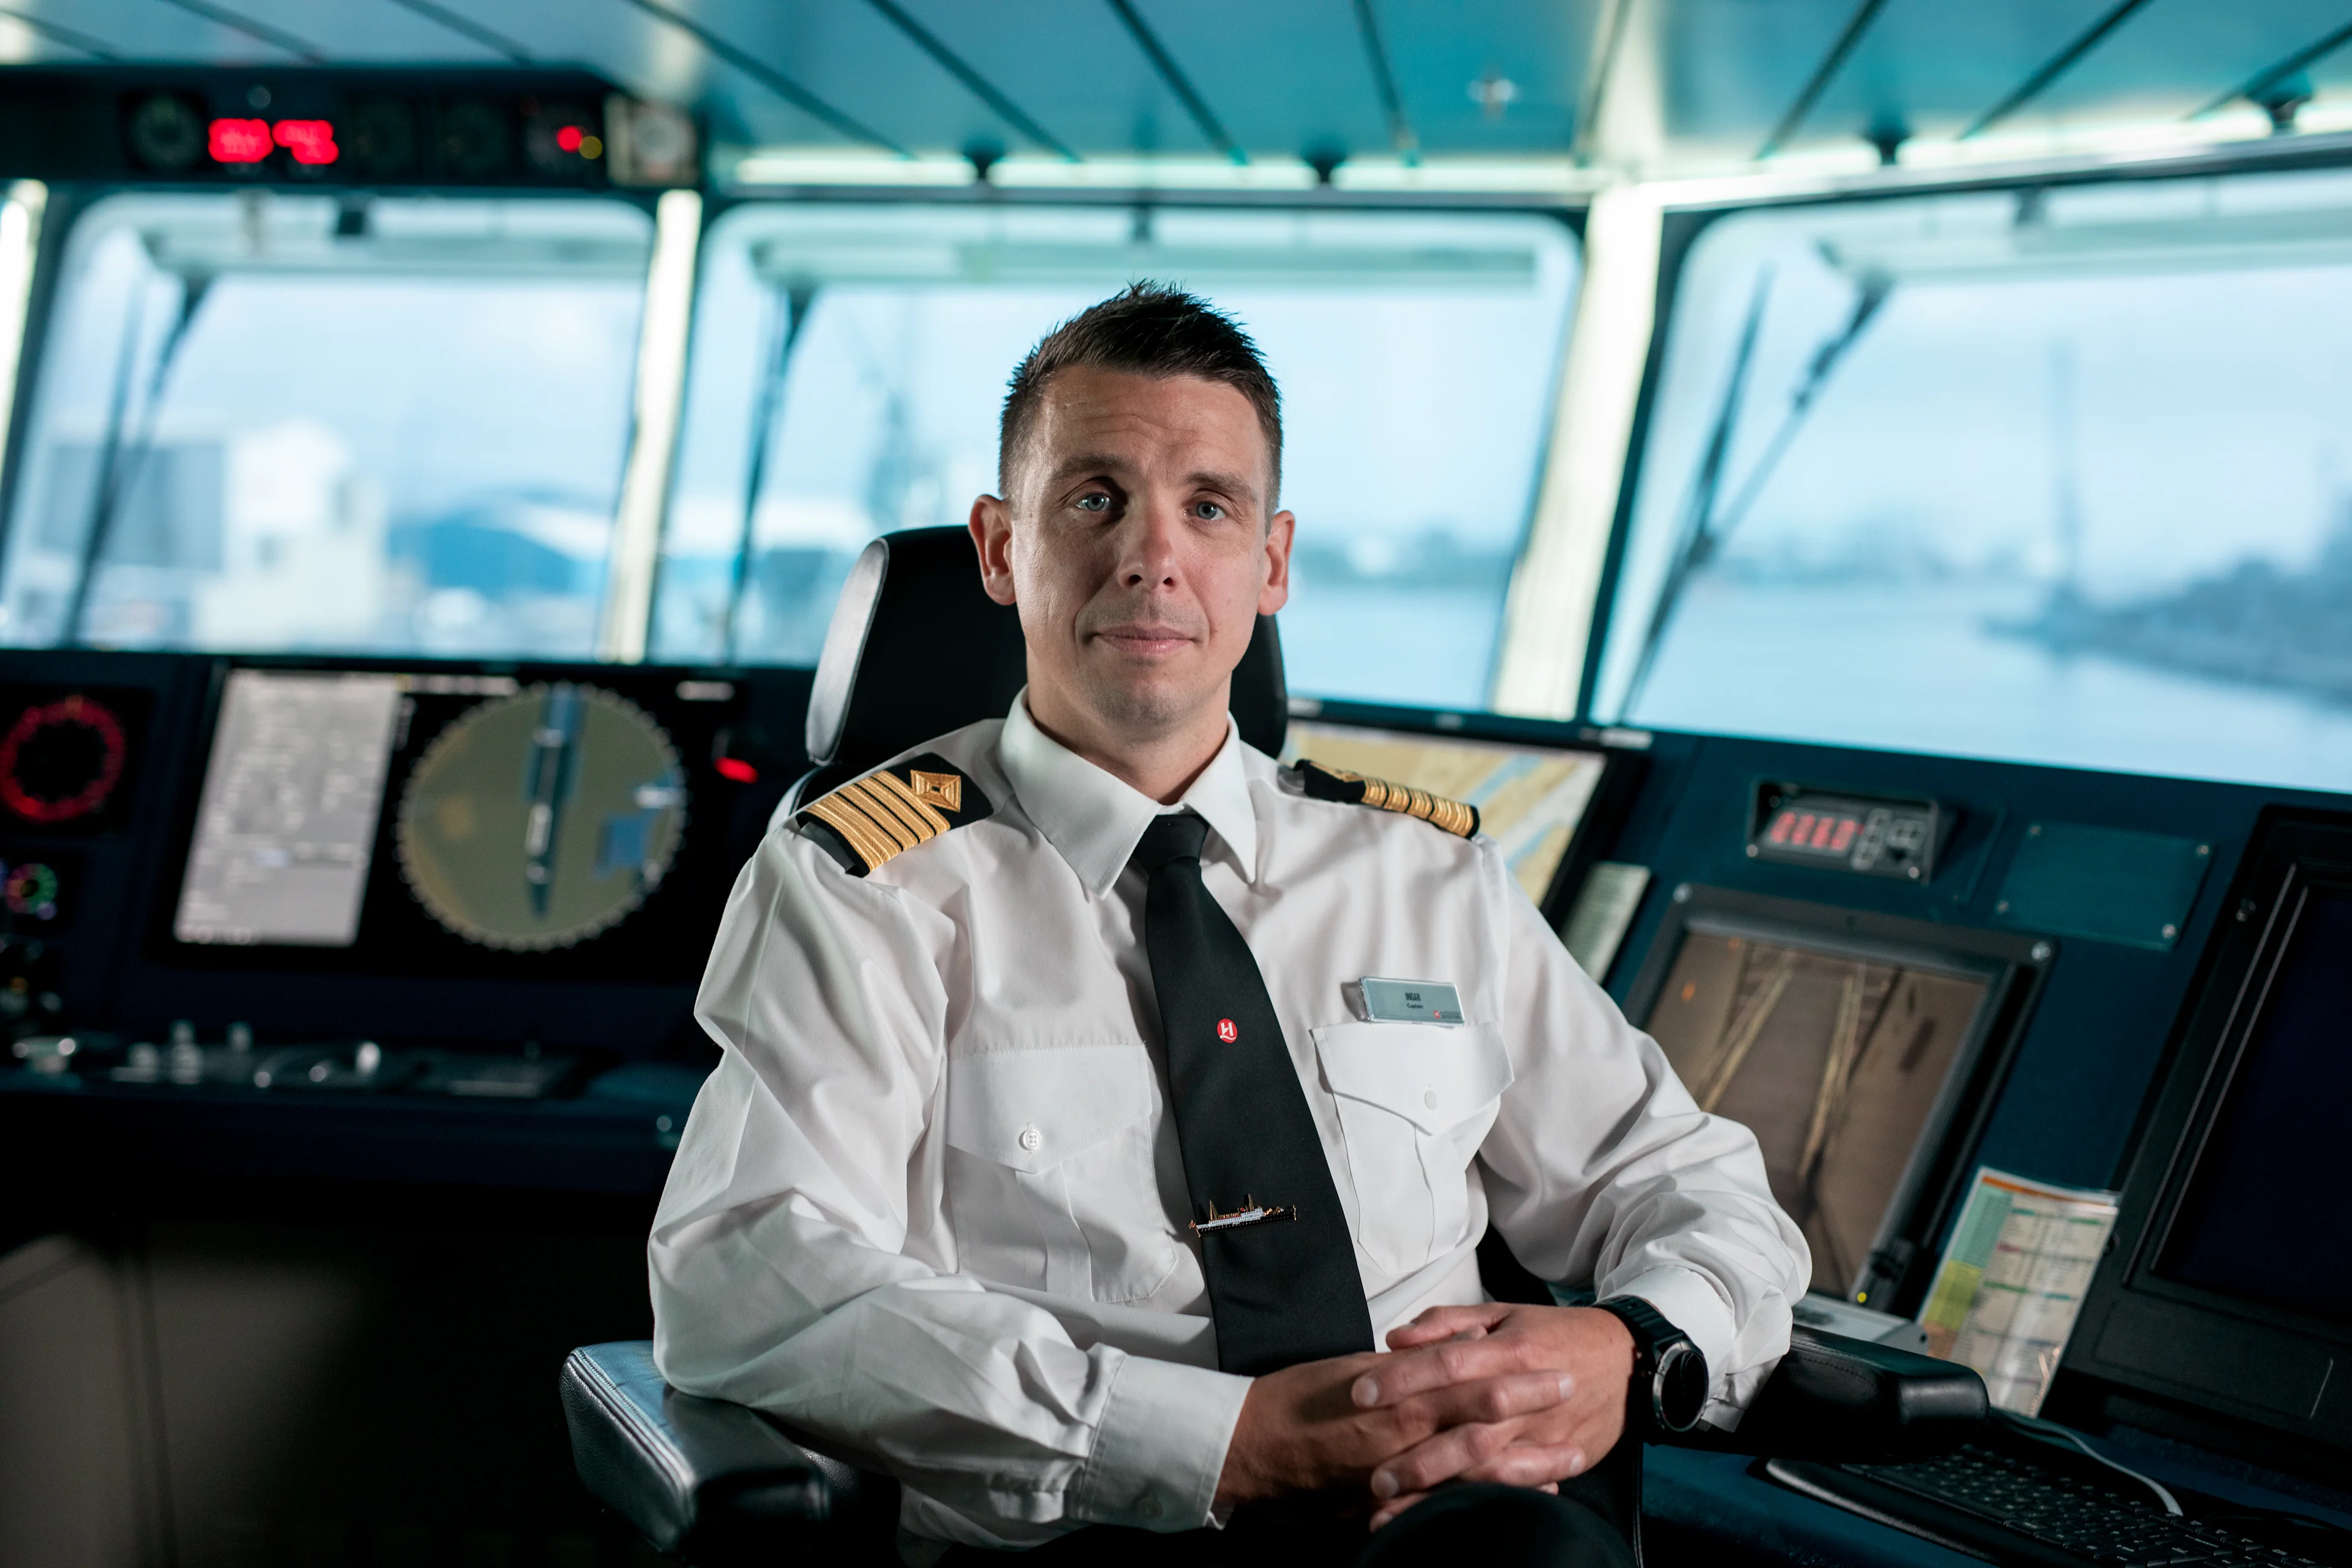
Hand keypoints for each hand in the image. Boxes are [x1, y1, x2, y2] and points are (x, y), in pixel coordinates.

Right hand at [1213, 1347, 1581, 1512]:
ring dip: (1528, 1463)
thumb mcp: (1353, 1367)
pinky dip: (1489, 1499)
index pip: (1472, 1377)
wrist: (1251, 1442)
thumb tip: (1438, 1357)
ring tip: (1570, 1457)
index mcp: (1400, 1391)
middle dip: (1535, 1410)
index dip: (1519, 1374)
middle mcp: (1406, 1431)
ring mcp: (1401, 1471)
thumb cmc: (1298, 1398)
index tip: (1556, 1365)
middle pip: (1486, 1421)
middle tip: (1576, 1399)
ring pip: (1478, 1468)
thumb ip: (1402, 1368)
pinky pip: (1450, 1503)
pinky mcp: (1390, 1500)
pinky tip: (1520, 1499)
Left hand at [1352, 1303, 1635, 1527]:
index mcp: (1511, 1349)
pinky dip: (1483, 1503)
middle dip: (1418, 1456)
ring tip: (1394, 1509)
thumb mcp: (1505, 1313)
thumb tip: (1396, 1338)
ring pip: (1489, 1468)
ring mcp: (1545, 1433)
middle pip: (1467, 1427)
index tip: (1361, 1394)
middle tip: (1373, 1476)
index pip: (1449, 1363)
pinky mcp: (1561, 1458)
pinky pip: (1517, 1487)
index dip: (1403, 1378)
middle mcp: (1527, 1394)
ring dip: (1442, 1491)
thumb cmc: (1557, 1334)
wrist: (1628, 1359)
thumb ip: (1448, 1322)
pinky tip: (1450, 1518)